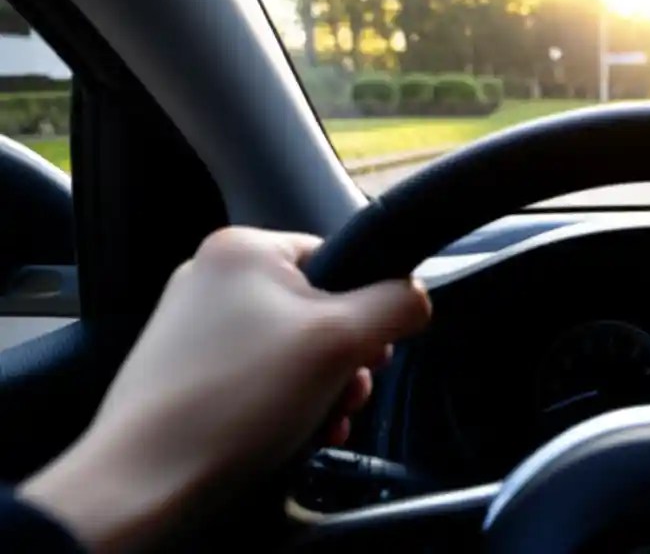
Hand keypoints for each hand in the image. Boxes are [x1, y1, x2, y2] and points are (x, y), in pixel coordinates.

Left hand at [20, 227, 430, 552]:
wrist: (149, 481)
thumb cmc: (234, 403)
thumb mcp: (342, 341)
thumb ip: (396, 305)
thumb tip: (418, 297)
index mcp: (243, 249)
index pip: (340, 258)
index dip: (368, 306)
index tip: (371, 351)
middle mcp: (213, 278)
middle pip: (321, 308)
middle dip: (347, 360)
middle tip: (346, 392)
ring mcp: (196, 328)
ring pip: (296, 349)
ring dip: (325, 388)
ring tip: (321, 420)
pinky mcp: (190, 373)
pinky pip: (263, 377)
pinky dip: (291, 404)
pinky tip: (298, 432)